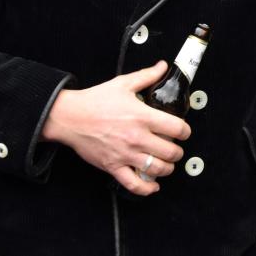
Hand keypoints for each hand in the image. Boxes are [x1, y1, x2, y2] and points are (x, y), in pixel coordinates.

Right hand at [41, 61, 190, 195]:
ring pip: (157, 169)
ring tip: (167, 163)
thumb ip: (147, 76)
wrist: (69, 117)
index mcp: (142, 116)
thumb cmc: (95, 100)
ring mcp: (125, 154)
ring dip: (167, 168)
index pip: (177, 128)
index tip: (184, 131)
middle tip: (175, 148)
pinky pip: (134, 184)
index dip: (185, 131)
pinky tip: (153, 185)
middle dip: (177, 152)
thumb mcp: (123, 83)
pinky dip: (147, 188)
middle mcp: (137, 137)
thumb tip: (162, 66)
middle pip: (170, 151)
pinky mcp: (113, 166)